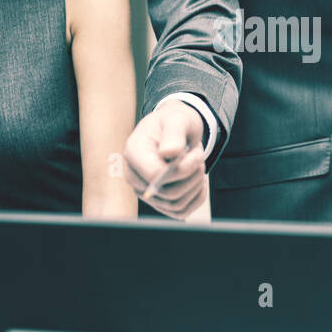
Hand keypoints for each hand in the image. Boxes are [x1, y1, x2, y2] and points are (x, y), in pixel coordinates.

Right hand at [123, 101, 206, 218]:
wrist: (176, 131)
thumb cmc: (174, 123)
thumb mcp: (177, 119)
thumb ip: (174, 134)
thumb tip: (168, 152)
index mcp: (133, 153)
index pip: (155, 175)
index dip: (181, 169)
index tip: (193, 153)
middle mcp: (135, 177)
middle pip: (169, 194)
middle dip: (192, 175)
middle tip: (198, 156)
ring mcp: (146, 193)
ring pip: (176, 205)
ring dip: (195, 185)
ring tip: (196, 165)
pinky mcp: (159, 203)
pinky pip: (181, 212)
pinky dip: (196, 197)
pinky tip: (197, 180)